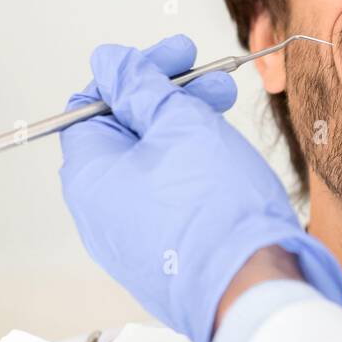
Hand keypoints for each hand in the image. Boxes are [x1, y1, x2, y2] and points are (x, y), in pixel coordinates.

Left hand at [58, 34, 341, 341]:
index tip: (173, 58)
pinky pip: (165, 194)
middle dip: (169, 98)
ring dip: (185, 127)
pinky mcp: (161, 250)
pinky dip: (188, 165)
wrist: (252, 283)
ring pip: (150, 161)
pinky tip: (221, 152)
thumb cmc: (216, 208)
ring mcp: (130, 234)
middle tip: (211, 81)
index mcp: (89, 176)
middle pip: (125, 132)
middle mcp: (99, 210)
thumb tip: (110, 63)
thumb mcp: (179, 123)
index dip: (134, 73)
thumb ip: (141, 86)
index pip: (91, 105)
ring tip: (227, 112)